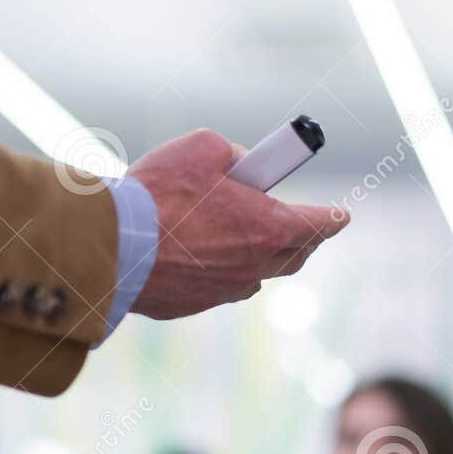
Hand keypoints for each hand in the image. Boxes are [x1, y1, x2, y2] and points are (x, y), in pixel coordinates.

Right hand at [128, 128, 347, 319]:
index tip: (341, 216)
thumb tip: (239, 165)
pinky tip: (197, 256)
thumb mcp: (202, 147)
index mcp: (270, 227)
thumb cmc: (157, 194)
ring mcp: (222, 291)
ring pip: (255, 274)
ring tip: (241, 236)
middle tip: (299, 225)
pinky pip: (217, 288)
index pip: (320, 224)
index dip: (332, 217)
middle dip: (303, 239)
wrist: (111, 246)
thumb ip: (232, 152)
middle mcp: (253, 266)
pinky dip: (217, 271)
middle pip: (295, 256)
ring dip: (257, 256)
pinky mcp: (190, 306)